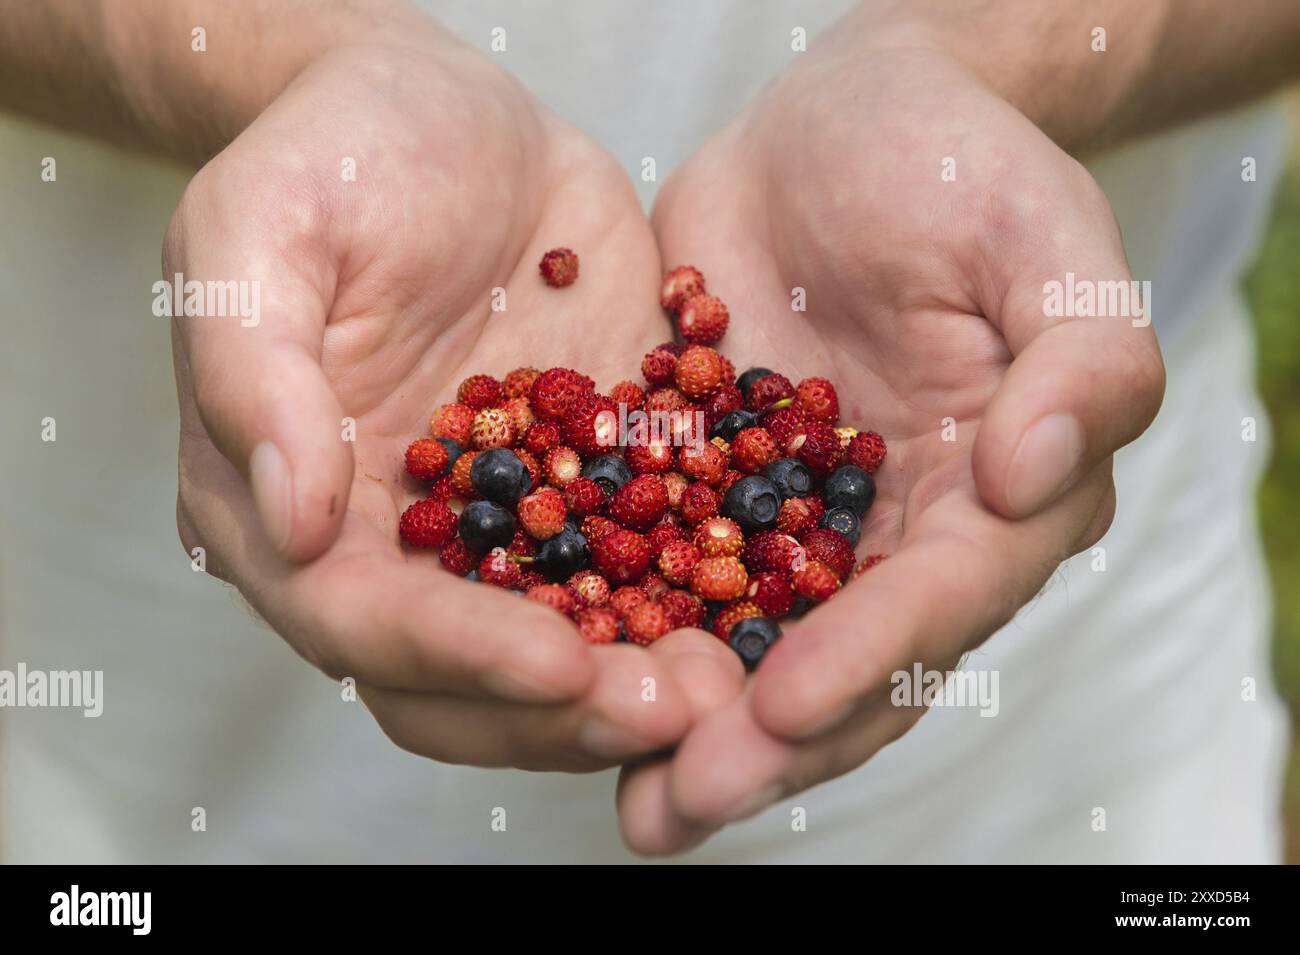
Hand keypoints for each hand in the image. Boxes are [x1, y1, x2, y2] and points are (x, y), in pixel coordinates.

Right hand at [167, 26, 741, 771]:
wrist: (456, 120)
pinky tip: (766, 608)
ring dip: (641, 680)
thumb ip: (253, 370)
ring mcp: (502, 525)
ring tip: (735, 684)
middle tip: (680, 706)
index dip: (460, 655)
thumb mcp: (262, 228)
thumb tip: (294, 523)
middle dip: (565, 708)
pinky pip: (640, 567)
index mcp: (288, 505)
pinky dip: (694, 601)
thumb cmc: (339, 153)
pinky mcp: (589, 489)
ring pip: (559, 649)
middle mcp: (393, 545)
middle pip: (463, 679)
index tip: (561, 667)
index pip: (362, 619)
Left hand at [618, 41, 1163, 851]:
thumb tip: (1037, 481)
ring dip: (689, 727)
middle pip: (845, 665)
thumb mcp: (1046, 239)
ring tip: (630, 802)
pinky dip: (624, 633)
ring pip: (752, 647)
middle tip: (680, 800)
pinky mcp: (711, 493)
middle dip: (768, 741)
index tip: (780, 706)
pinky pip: (666, 573)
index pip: (939, 601)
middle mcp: (901, 538)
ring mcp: (799, 526)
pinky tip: (561, 687)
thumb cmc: (959, 169)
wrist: (837, 129)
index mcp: (998, 498)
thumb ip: (1082, 359)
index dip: (866, 660)